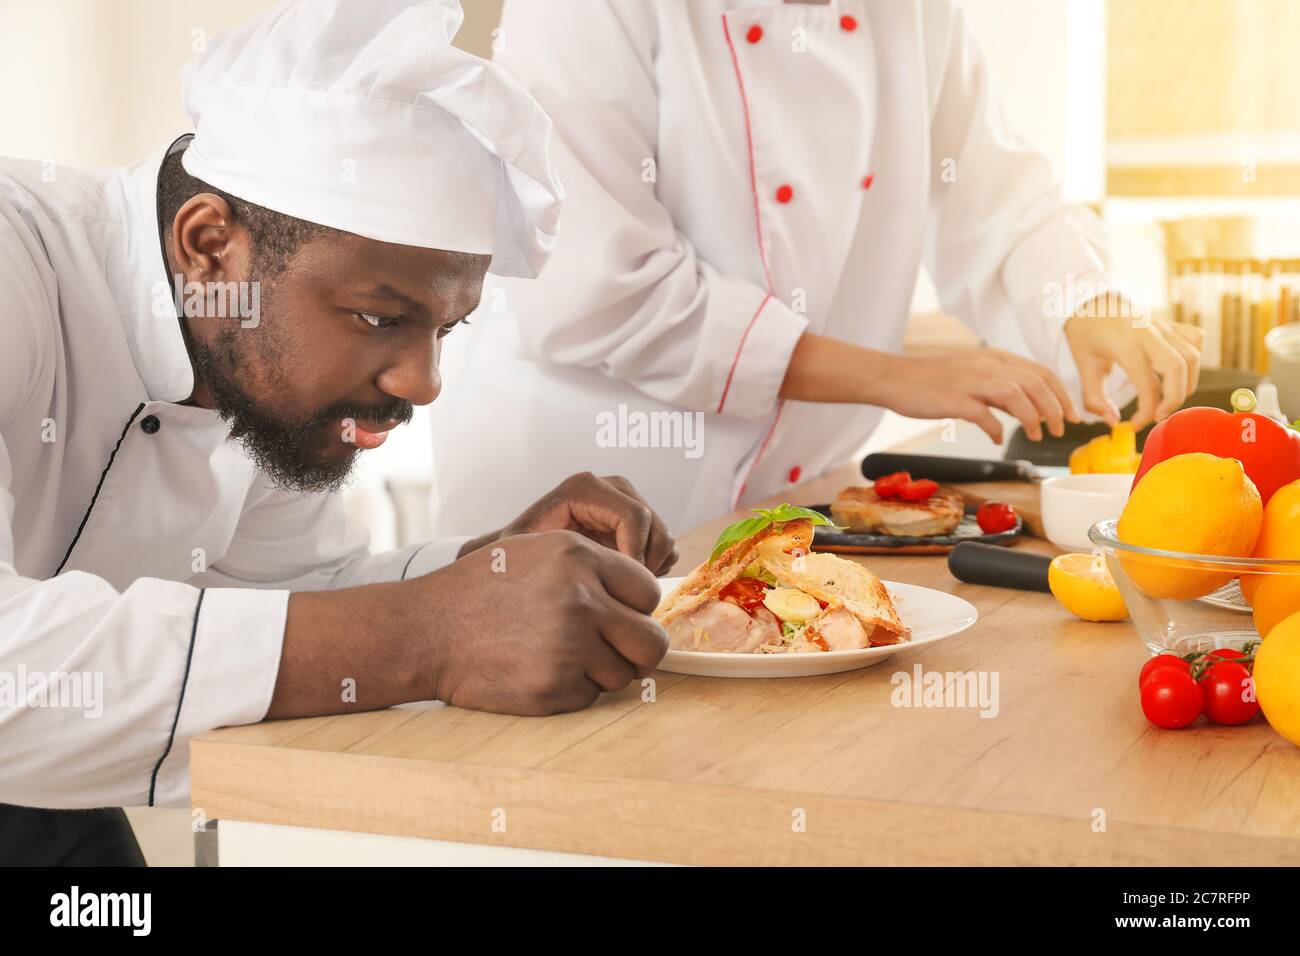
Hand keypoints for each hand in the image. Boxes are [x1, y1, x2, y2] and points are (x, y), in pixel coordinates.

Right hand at [421, 530, 668, 714]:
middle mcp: (580, 599)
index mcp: (579, 557)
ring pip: (624, 674)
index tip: (617, 614)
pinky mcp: (554, 687)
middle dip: (638, 649)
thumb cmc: (483, 589)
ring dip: (600, 671)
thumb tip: (646, 597)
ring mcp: (568, 646)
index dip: (636, 607)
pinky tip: (538, 670)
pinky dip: (572, 690)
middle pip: (652, 641)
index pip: (649, 592)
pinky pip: (591, 697)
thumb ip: (594, 565)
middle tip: (613, 649)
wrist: (427, 630)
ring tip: (558, 654)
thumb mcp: (537, 550)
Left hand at [462, 472, 677, 574]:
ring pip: (663, 538)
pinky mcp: (636, 520)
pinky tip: (623, 580)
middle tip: (620, 595)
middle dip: (645, 567)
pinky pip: (663, 546)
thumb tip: (583, 567)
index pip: (635, 516)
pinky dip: (652, 568)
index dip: (636, 556)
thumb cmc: (517, 559)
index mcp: (583, 489)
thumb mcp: (524, 556)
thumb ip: (555, 557)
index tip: (620, 588)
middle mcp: (609, 487)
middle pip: (655, 527)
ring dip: (649, 570)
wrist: (519, 557)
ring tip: (616, 589)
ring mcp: (626, 502)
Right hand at [875, 349, 1078, 443]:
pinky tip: (996, 439)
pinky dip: (996, 429)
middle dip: (1055, 408)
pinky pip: (984, 414)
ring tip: (1038, 435)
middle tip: (1060, 430)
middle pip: (1035, 383)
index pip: (1041, 372)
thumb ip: (1000, 390)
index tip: (1072, 415)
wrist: (894, 378)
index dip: (1062, 394)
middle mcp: (986, 365)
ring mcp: (970, 381)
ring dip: (1033, 417)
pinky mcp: (953, 399)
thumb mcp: (973, 376)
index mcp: (995, 358)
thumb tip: (1027, 410)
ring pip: (1016, 394)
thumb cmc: (932, 381)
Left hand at [1066, 297, 1203, 428]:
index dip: (1147, 411)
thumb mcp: (1083, 366)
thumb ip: (1095, 398)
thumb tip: (1113, 422)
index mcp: (1124, 345)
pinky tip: (1178, 373)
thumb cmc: (1085, 334)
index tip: (1136, 425)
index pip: (1148, 384)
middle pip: (1179, 369)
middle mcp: (1148, 333)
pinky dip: (1193, 360)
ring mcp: (1162, 326)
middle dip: (1174, 399)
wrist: (1089, 301)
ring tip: (1169, 400)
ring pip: (1192, 356)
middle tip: (1159, 415)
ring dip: (1187, 384)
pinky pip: (1195, 340)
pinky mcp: (1170, 323)